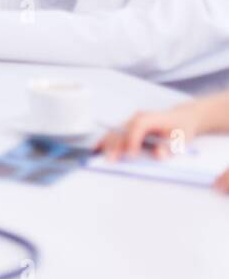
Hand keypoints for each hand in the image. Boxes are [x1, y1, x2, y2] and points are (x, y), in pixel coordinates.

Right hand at [97, 100, 214, 162]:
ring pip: (115, 133)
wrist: (180, 119)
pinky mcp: (126, 128)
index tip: (131, 155)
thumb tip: (158, 154)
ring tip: (102, 157)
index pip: (137, 126)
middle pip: (121, 130)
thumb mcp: (182, 139)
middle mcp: (136, 118)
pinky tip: (96, 149)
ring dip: (108, 145)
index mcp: (150, 117)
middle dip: (116, 146)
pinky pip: (113, 134)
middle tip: (111, 160)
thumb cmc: (181, 129)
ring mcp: (129, 122)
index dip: (132, 140)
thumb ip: (171, 148)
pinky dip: (105, 142)